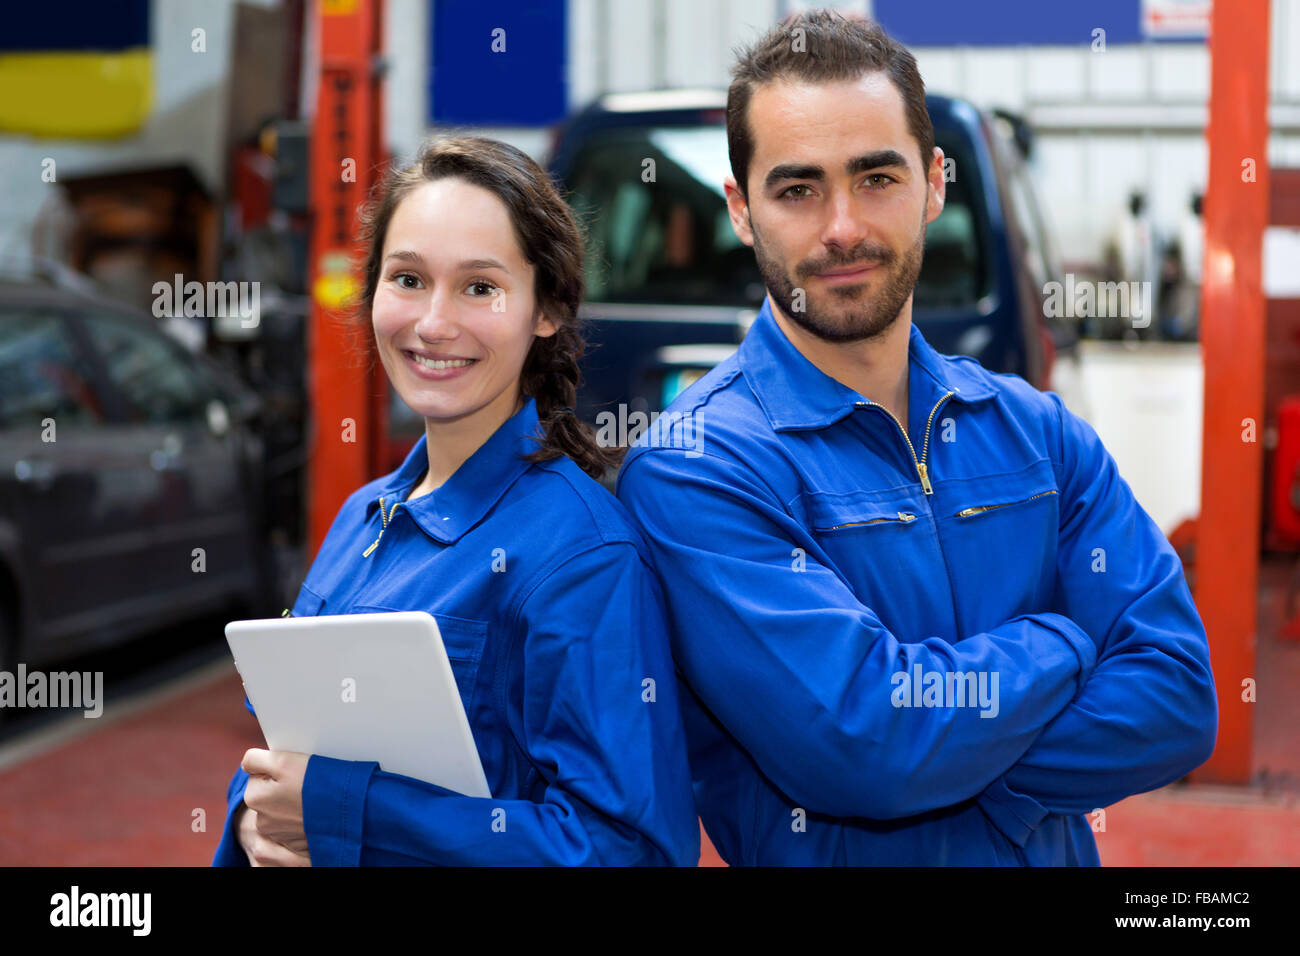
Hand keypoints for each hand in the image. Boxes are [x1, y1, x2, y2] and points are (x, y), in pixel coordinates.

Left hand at [239, 748, 311, 865]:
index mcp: (254, 797)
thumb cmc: (314, 785)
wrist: (344, 814)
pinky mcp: (291, 841)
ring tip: (310, 797)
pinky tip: (313, 811)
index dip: (276, 768)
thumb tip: (247, 763)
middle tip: (304, 783)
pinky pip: (291, 821)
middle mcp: (260, 819)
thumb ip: (255, 759)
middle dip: (281, 785)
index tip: (293, 771)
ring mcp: (276, 833)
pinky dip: (300, 815)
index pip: (257, 773)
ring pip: (280, 806)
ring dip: (291, 801)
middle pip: (267, 791)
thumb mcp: (283, 761)